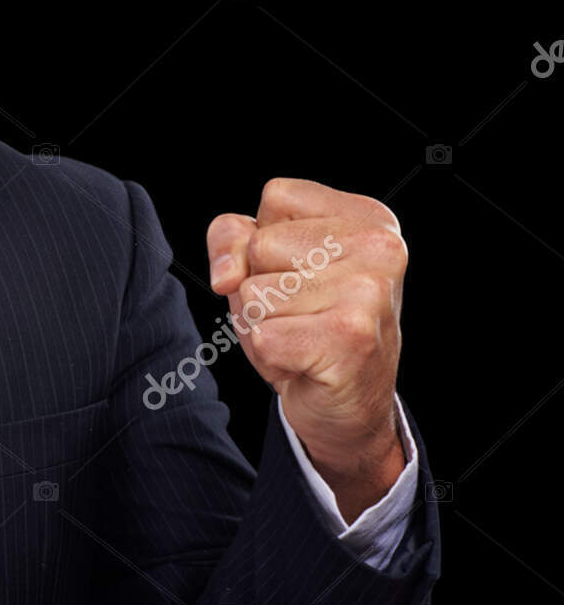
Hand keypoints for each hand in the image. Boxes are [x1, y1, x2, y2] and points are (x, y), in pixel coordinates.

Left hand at [206, 178, 407, 521]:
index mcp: (368, 217)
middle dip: (262, 286)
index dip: (266, 240)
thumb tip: (225, 275)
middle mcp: (380, 247)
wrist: (348, 407)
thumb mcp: (262, 266)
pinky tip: (308, 361)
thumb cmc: (306, 324)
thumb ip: (230, 239)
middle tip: (304, 314)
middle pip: (259, 245)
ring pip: (254, 292)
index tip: (303, 273)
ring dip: (265, 323)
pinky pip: (263, 335)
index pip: (276, 197)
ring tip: (305, 336)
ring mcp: (369, 291)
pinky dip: (272, 354)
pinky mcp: (351, 337)